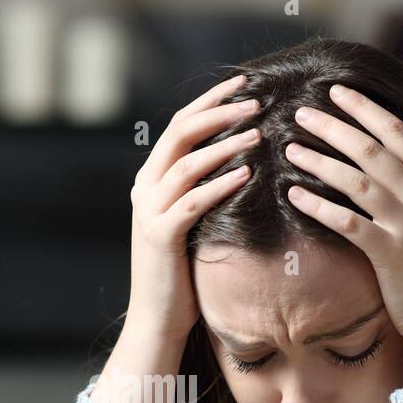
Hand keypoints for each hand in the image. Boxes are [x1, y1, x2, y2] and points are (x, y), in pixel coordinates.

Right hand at [126, 74, 260, 341]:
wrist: (157, 319)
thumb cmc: (183, 274)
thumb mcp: (192, 223)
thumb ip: (204, 191)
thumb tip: (245, 161)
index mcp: (150, 180)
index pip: (179, 126)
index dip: (209, 102)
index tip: (242, 83)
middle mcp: (144, 189)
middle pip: (179, 134)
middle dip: (218, 112)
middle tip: (255, 100)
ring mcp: (149, 212)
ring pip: (187, 164)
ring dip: (224, 144)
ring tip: (257, 132)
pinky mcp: (160, 236)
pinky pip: (192, 202)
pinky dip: (220, 184)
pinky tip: (248, 173)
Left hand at [283, 85, 402, 374]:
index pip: (398, 133)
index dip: (366, 110)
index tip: (338, 92)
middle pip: (371, 150)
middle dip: (333, 126)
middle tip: (301, 112)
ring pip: (355, 181)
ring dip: (319, 161)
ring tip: (290, 148)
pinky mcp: (387, 253)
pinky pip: (345, 221)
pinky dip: (318, 205)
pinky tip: (293, 194)